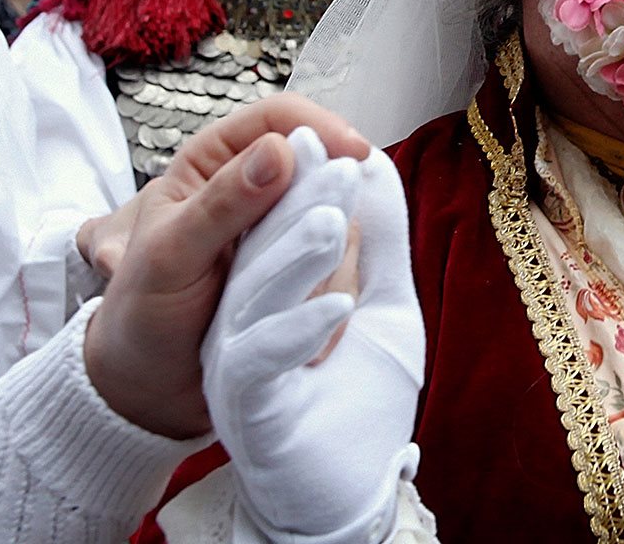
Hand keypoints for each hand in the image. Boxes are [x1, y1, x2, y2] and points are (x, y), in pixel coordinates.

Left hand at [83, 94, 368, 438]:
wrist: (152, 389)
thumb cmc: (142, 316)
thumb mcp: (168, 256)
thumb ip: (221, 203)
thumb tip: (281, 151)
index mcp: (215, 165)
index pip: (279, 118)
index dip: (322, 127)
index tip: (354, 155)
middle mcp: (260, 193)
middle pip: (327, 172)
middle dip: (327, 216)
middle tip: (305, 258)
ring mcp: (289, 236)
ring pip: (344, 227)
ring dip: (325, 269)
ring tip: (279, 310)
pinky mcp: (310, 277)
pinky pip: (348, 274)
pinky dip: (333, 303)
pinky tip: (302, 332)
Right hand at [203, 128, 423, 542]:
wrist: (351, 486)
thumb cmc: (362, 396)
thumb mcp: (385, 303)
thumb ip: (382, 241)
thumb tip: (377, 165)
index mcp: (272, 290)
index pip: (282, 223)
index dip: (308, 181)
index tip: (335, 137)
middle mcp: (244, 319)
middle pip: (261, 249)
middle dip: (298, 202)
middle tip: (332, 158)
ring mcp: (238, 362)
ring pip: (256, 297)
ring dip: (295, 254)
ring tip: (336, 220)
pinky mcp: (246, 404)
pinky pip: (263, 359)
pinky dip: (299, 327)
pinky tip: (339, 305)